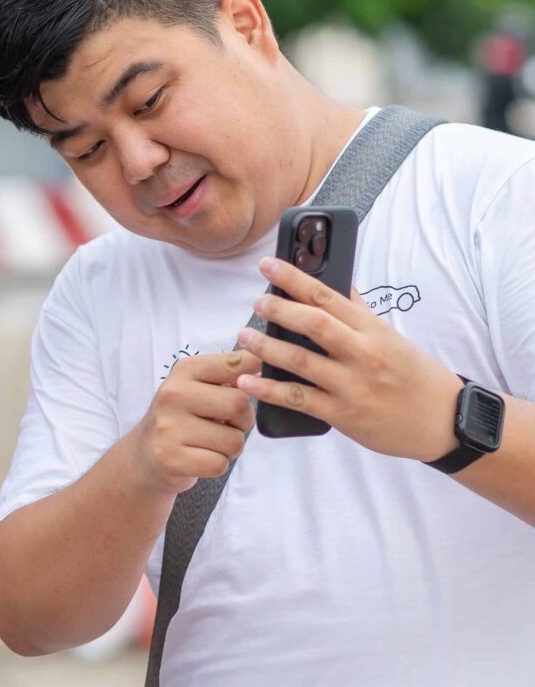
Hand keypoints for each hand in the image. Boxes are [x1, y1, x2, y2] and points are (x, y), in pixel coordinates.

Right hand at [131, 350, 259, 494]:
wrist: (144, 454)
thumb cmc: (183, 418)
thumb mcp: (199, 386)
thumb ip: (231, 375)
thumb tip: (266, 366)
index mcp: (185, 370)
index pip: (235, 364)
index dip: (257, 375)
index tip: (260, 382)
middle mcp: (173, 394)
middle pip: (239, 404)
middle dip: (243, 421)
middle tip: (227, 425)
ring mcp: (169, 426)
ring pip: (233, 440)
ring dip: (230, 447)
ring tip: (210, 443)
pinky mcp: (170, 457)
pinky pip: (219, 464)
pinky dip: (217, 465)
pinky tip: (199, 458)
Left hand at [236, 256, 462, 459]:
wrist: (444, 421)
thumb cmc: (416, 376)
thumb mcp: (391, 337)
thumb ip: (359, 313)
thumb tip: (335, 283)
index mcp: (373, 330)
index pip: (328, 296)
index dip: (294, 278)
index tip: (268, 265)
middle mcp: (362, 354)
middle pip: (313, 324)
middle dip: (279, 309)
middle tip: (257, 302)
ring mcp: (351, 385)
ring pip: (300, 360)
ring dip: (266, 347)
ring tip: (243, 337)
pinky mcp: (342, 414)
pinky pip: (298, 399)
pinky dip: (268, 390)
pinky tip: (247, 381)